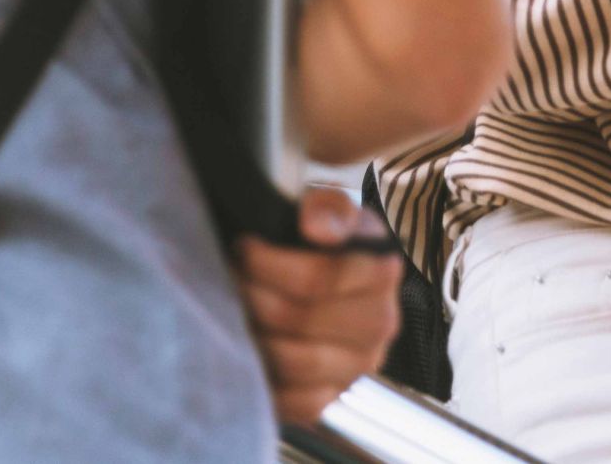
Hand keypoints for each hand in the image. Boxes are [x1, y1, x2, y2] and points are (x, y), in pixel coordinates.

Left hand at [236, 186, 404, 427]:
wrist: (330, 286)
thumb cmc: (321, 245)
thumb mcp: (328, 210)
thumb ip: (327, 208)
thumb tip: (314, 226)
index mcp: (382, 272)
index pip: (319, 278)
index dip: (269, 263)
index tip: (243, 247)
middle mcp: (380, 323)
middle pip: (301, 319)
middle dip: (253, 295)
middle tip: (229, 275)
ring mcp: (360, 365)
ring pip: (295, 361)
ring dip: (253, 333)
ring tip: (233, 307)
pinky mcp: (337, 397)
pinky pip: (298, 403)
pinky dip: (267, 378)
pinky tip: (247, 348)